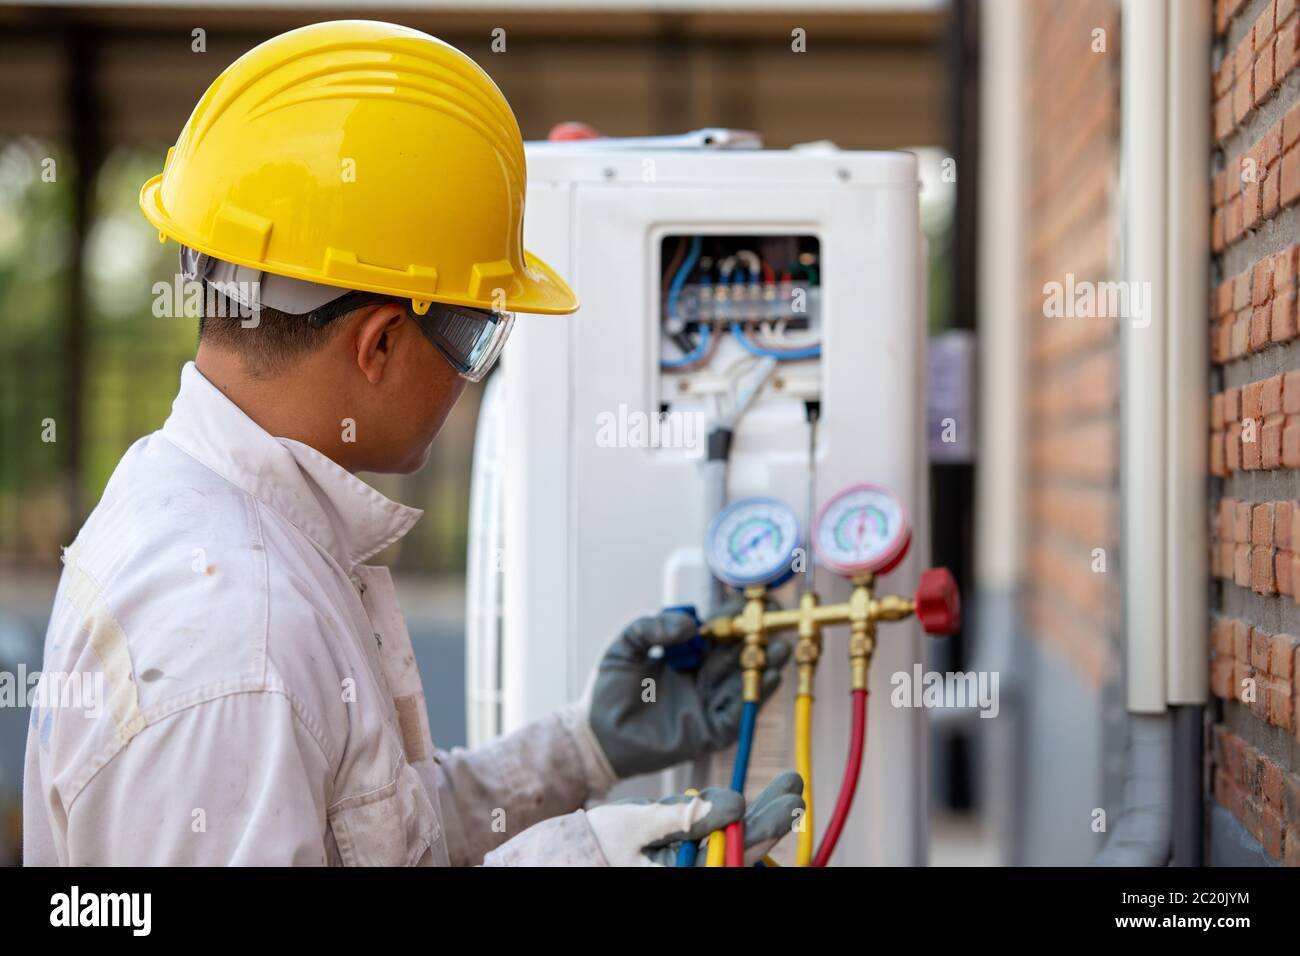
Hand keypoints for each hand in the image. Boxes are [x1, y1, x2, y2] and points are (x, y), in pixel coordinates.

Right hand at [586, 771, 803, 866]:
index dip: (767, 826)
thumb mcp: (636, 823)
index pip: (734, 853)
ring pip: (734, 842)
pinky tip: (745, 807)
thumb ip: (683, 817)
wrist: (568, 857)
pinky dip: (732, 821)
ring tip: (786, 788)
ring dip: (759, 815)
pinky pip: (715, 839)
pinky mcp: (684, 856)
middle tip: (795, 788)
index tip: (790, 803)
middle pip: (742, 848)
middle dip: (771, 816)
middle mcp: (690, 873)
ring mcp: (688, 866)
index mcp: (680, 875)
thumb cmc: (595, 844)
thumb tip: (732, 806)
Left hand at [588, 603, 791, 778]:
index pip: (716, 633)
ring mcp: (707, 704)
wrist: (597, 735)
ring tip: (779, 649)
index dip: (732, 619)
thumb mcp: (625, 647)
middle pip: (736, 655)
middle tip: (775, 624)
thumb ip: (652, 628)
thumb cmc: (608, 690)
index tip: (747, 604)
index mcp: (685, 656)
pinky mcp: (709, 731)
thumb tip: (690, 624)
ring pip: (742, 682)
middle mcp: (702, 678)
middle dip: (756, 640)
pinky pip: (736, 713)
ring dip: (762, 665)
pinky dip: (753, 696)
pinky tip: (766, 678)